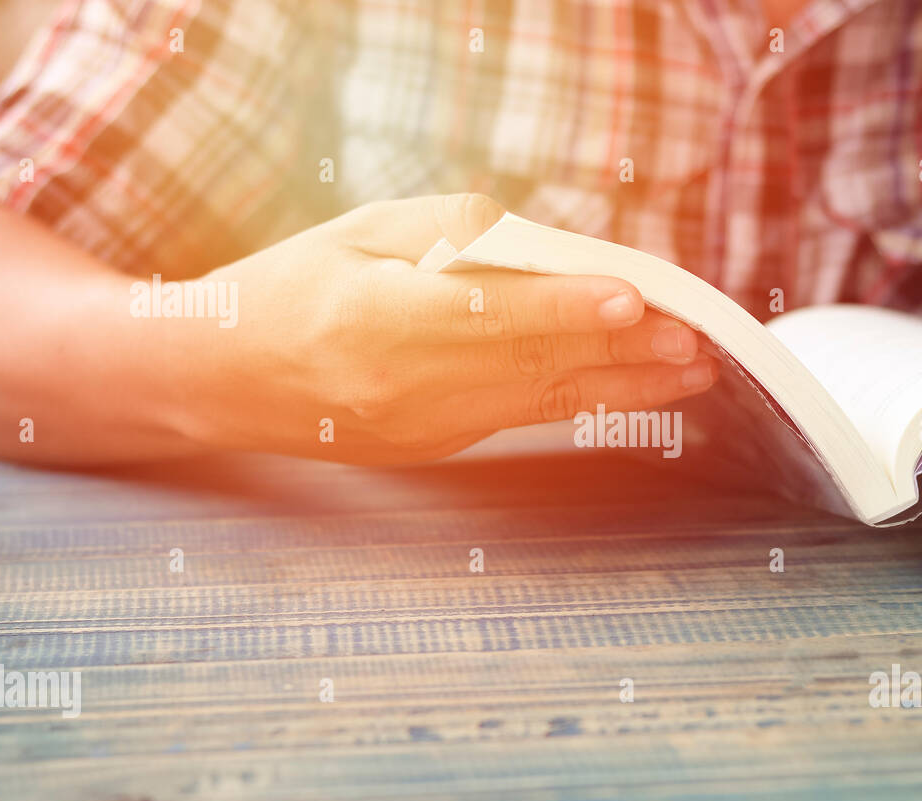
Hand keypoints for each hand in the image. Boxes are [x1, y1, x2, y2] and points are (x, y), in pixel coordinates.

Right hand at [158, 194, 716, 462]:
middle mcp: (405, 385)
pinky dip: (584, 402)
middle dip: (622, 356)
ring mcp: (425, 426)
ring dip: (623, 389)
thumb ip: (452, 235)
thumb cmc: (291, 287)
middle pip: (531, 367)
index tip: (630, 302)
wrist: (226, 379)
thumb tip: (547, 249)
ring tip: (692, 376)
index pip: (489, 316)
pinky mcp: (439, 445)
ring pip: (542, 403)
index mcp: (376, 321)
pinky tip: (633, 392)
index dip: (564, 310)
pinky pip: (523, 418)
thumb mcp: (361, 234)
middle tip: (695, 345)